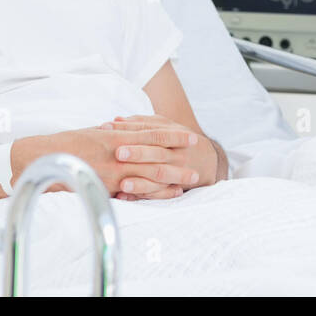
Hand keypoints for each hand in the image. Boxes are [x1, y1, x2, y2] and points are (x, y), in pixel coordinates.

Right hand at [19, 124, 201, 199]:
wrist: (40, 159)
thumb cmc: (65, 144)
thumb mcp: (92, 133)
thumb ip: (112, 133)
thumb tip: (124, 129)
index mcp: (116, 135)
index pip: (152, 133)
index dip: (173, 136)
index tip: (190, 136)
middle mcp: (118, 152)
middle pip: (156, 155)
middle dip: (179, 159)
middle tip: (198, 163)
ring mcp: (113, 171)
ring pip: (150, 174)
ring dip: (173, 177)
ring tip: (191, 180)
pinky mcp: (106, 187)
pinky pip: (136, 191)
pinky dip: (154, 192)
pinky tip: (168, 194)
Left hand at [98, 115, 221, 199]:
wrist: (207, 161)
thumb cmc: (178, 141)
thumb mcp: (165, 126)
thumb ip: (141, 123)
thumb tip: (116, 120)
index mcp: (171, 135)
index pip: (149, 130)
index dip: (128, 128)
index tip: (108, 128)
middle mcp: (175, 153)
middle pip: (157, 152)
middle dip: (138, 153)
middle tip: (118, 153)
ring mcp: (175, 172)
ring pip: (159, 175)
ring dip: (140, 181)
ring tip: (123, 183)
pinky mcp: (172, 187)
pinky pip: (157, 194)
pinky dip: (140, 195)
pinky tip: (124, 196)